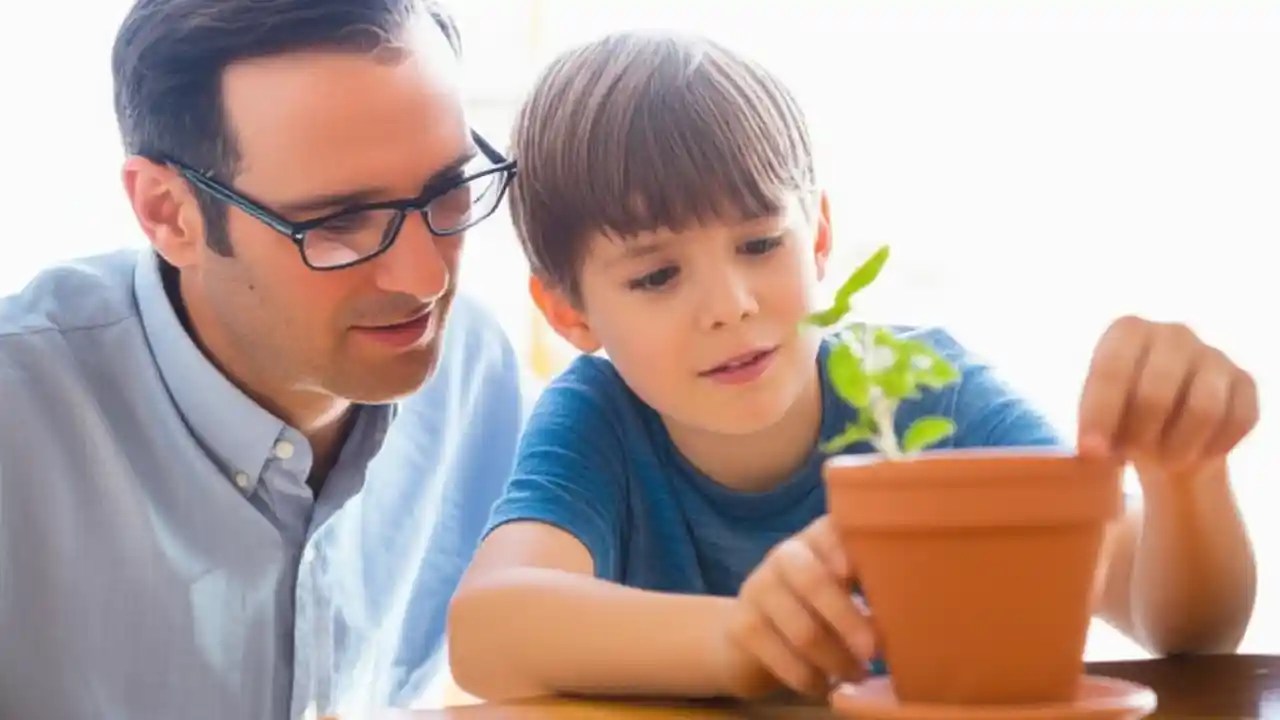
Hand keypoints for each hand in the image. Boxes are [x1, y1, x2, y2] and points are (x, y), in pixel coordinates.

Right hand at [719, 516, 877, 698]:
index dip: (847, 551)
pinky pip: (781, 658)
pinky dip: (809, 678)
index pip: (831, 532)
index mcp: (817, 539)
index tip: (861, 576)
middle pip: (814, 581)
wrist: (755, 634)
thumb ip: (871, 589)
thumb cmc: (819, 607)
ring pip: (802, 629)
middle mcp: (785, 554)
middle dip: (848, 619)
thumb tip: (908, 613)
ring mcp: (758, 587)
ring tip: (858, 675)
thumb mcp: (843, 589)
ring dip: (836, 660)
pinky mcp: (742, 625)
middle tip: (875, 651)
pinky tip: (824, 686)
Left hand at [1077, 316, 1257, 473]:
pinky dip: (1213, 447)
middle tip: (1133, 457)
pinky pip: (1238, 420)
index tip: (1091, 452)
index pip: (1111, 370)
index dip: (1100, 415)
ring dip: (1180, 446)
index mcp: (1127, 331)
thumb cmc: (1119, 416)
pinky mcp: (1244, 382)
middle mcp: (1173, 334)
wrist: (1165, 425)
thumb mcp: (1095, 416)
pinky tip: (1195, 455)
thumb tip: (1091, 451)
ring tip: (1162, 461)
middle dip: (1140, 435)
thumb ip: (1092, 429)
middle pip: (1156, 391)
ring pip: (1204, 408)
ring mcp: (1213, 355)